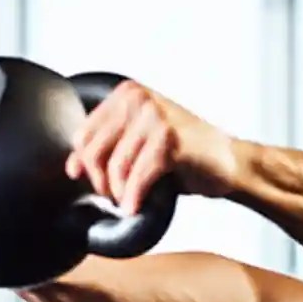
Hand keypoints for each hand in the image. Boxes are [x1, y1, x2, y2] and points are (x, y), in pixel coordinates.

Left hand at [65, 80, 237, 214]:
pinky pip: (138, 177)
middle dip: (99, 182)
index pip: (83, 133)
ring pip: (116, 167)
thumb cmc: (184, 155)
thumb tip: (73, 166)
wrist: (229, 162)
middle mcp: (139, 99)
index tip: (86, 182)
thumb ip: (111, 144)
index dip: (82, 163)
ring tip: (126, 203)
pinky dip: (134, 197)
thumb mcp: (141, 140)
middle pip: (94, 151)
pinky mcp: (171, 140)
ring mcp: (156, 117)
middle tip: (112, 198)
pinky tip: (134, 208)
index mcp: (128, 93)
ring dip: (117, 193)